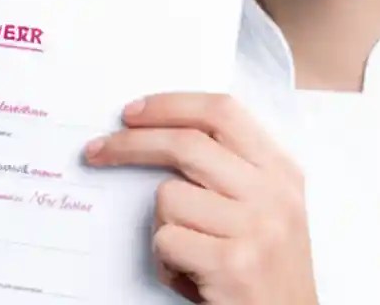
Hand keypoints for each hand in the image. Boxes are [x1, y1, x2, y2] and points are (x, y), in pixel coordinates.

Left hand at [84, 94, 317, 304]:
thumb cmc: (266, 268)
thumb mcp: (266, 207)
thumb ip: (230, 168)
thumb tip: (158, 131)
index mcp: (281, 171)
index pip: (221, 111)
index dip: (170, 105)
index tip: (132, 112)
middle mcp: (272, 194)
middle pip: (186, 143)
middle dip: (130, 144)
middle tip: (97, 150)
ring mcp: (255, 228)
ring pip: (168, 196)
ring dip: (161, 224)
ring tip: (186, 249)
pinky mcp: (233, 264)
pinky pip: (167, 239)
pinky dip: (165, 258)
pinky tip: (189, 274)